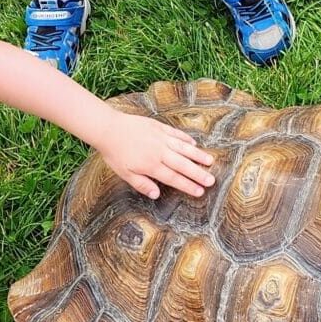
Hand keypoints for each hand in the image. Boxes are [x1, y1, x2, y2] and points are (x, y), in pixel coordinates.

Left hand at [98, 115, 216, 198]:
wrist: (109, 128)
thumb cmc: (115, 153)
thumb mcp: (125, 174)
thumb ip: (142, 184)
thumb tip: (156, 195)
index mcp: (151, 165)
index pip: (174, 178)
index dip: (188, 185)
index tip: (200, 191)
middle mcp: (160, 152)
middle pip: (183, 165)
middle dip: (198, 173)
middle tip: (212, 180)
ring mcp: (161, 138)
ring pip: (183, 148)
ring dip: (197, 156)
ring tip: (210, 161)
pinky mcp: (159, 127)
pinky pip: (176, 134)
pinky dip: (186, 139)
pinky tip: (194, 144)